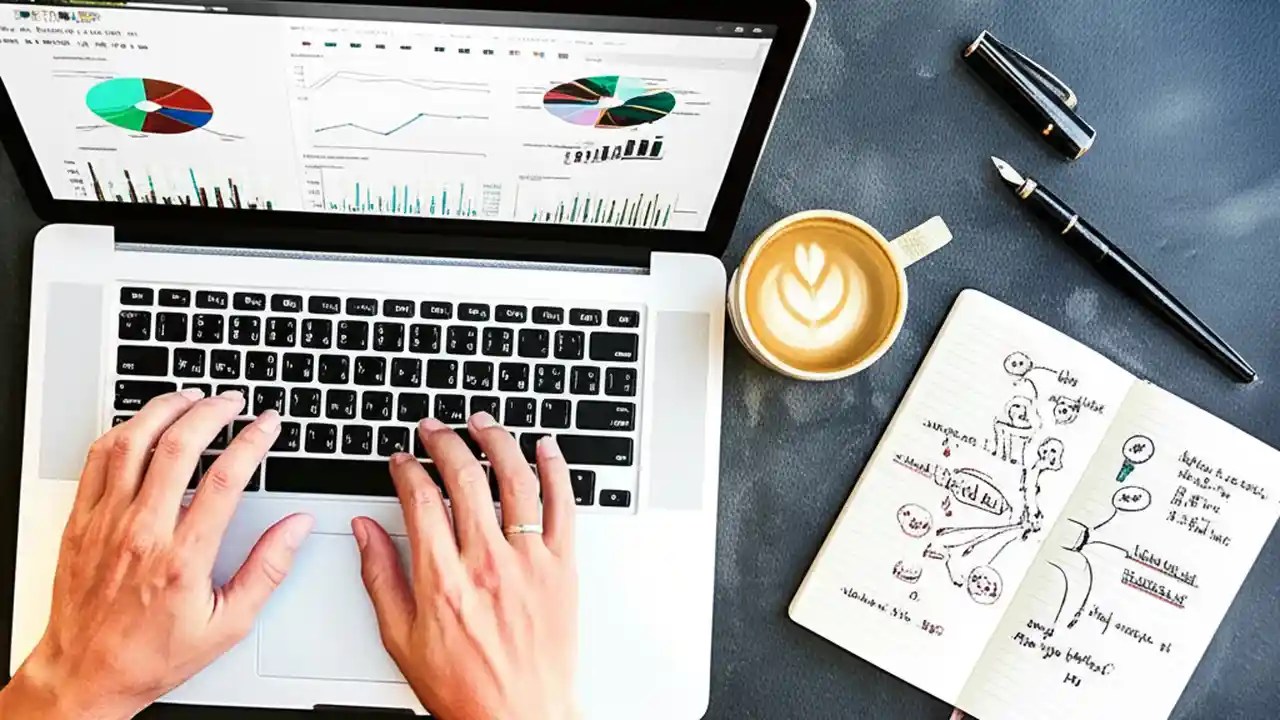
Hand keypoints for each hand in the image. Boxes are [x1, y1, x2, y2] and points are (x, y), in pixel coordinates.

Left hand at [0, 390, 312, 719]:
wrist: (86, 674)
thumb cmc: (153, 654)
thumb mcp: (228, 624)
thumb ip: (268, 569)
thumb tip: (296, 528)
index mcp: (184, 558)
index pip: (226, 478)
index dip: (252, 441)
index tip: (267, 424)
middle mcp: (142, 533)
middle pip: (180, 447)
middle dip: (213, 412)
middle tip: (232, 402)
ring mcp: (106, 523)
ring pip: (134, 443)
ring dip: (165, 410)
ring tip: (190, 398)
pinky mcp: (81, 521)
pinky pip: (97, 460)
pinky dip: (123, 432)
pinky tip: (142, 425)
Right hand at [354, 414, 577, 719]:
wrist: (520, 716)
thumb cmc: (464, 687)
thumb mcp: (401, 638)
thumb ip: (380, 577)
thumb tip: (363, 530)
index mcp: (443, 579)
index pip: (421, 499)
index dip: (407, 469)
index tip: (401, 459)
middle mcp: (487, 563)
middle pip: (465, 478)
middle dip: (445, 442)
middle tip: (434, 429)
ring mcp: (530, 562)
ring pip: (515, 481)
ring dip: (497, 442)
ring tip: (481, 423)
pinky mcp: (563, 567)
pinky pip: (563, 506)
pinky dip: (555, 470)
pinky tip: (546, 447)